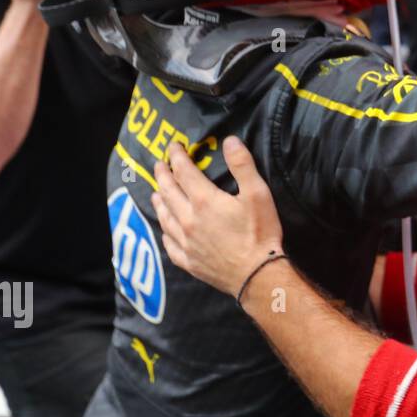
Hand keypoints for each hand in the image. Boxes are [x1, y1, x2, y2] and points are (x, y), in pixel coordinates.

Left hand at [152, 137, 284, 298]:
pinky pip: (169, 244)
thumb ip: (242, 165)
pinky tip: (166, 230)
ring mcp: (186, 242)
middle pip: (168, 192)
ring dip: (159, 202)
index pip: (183, 172)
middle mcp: (188, 219)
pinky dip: (165, 233)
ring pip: (165, 217)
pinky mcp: (189, 261)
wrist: (257, 275)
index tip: (173, 146)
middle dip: (162, 175)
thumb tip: (229, 141)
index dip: (177, 156)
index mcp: (204, 201)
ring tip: (156, 193)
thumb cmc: (260, 233)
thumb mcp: (258, 194)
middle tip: (159, 165)